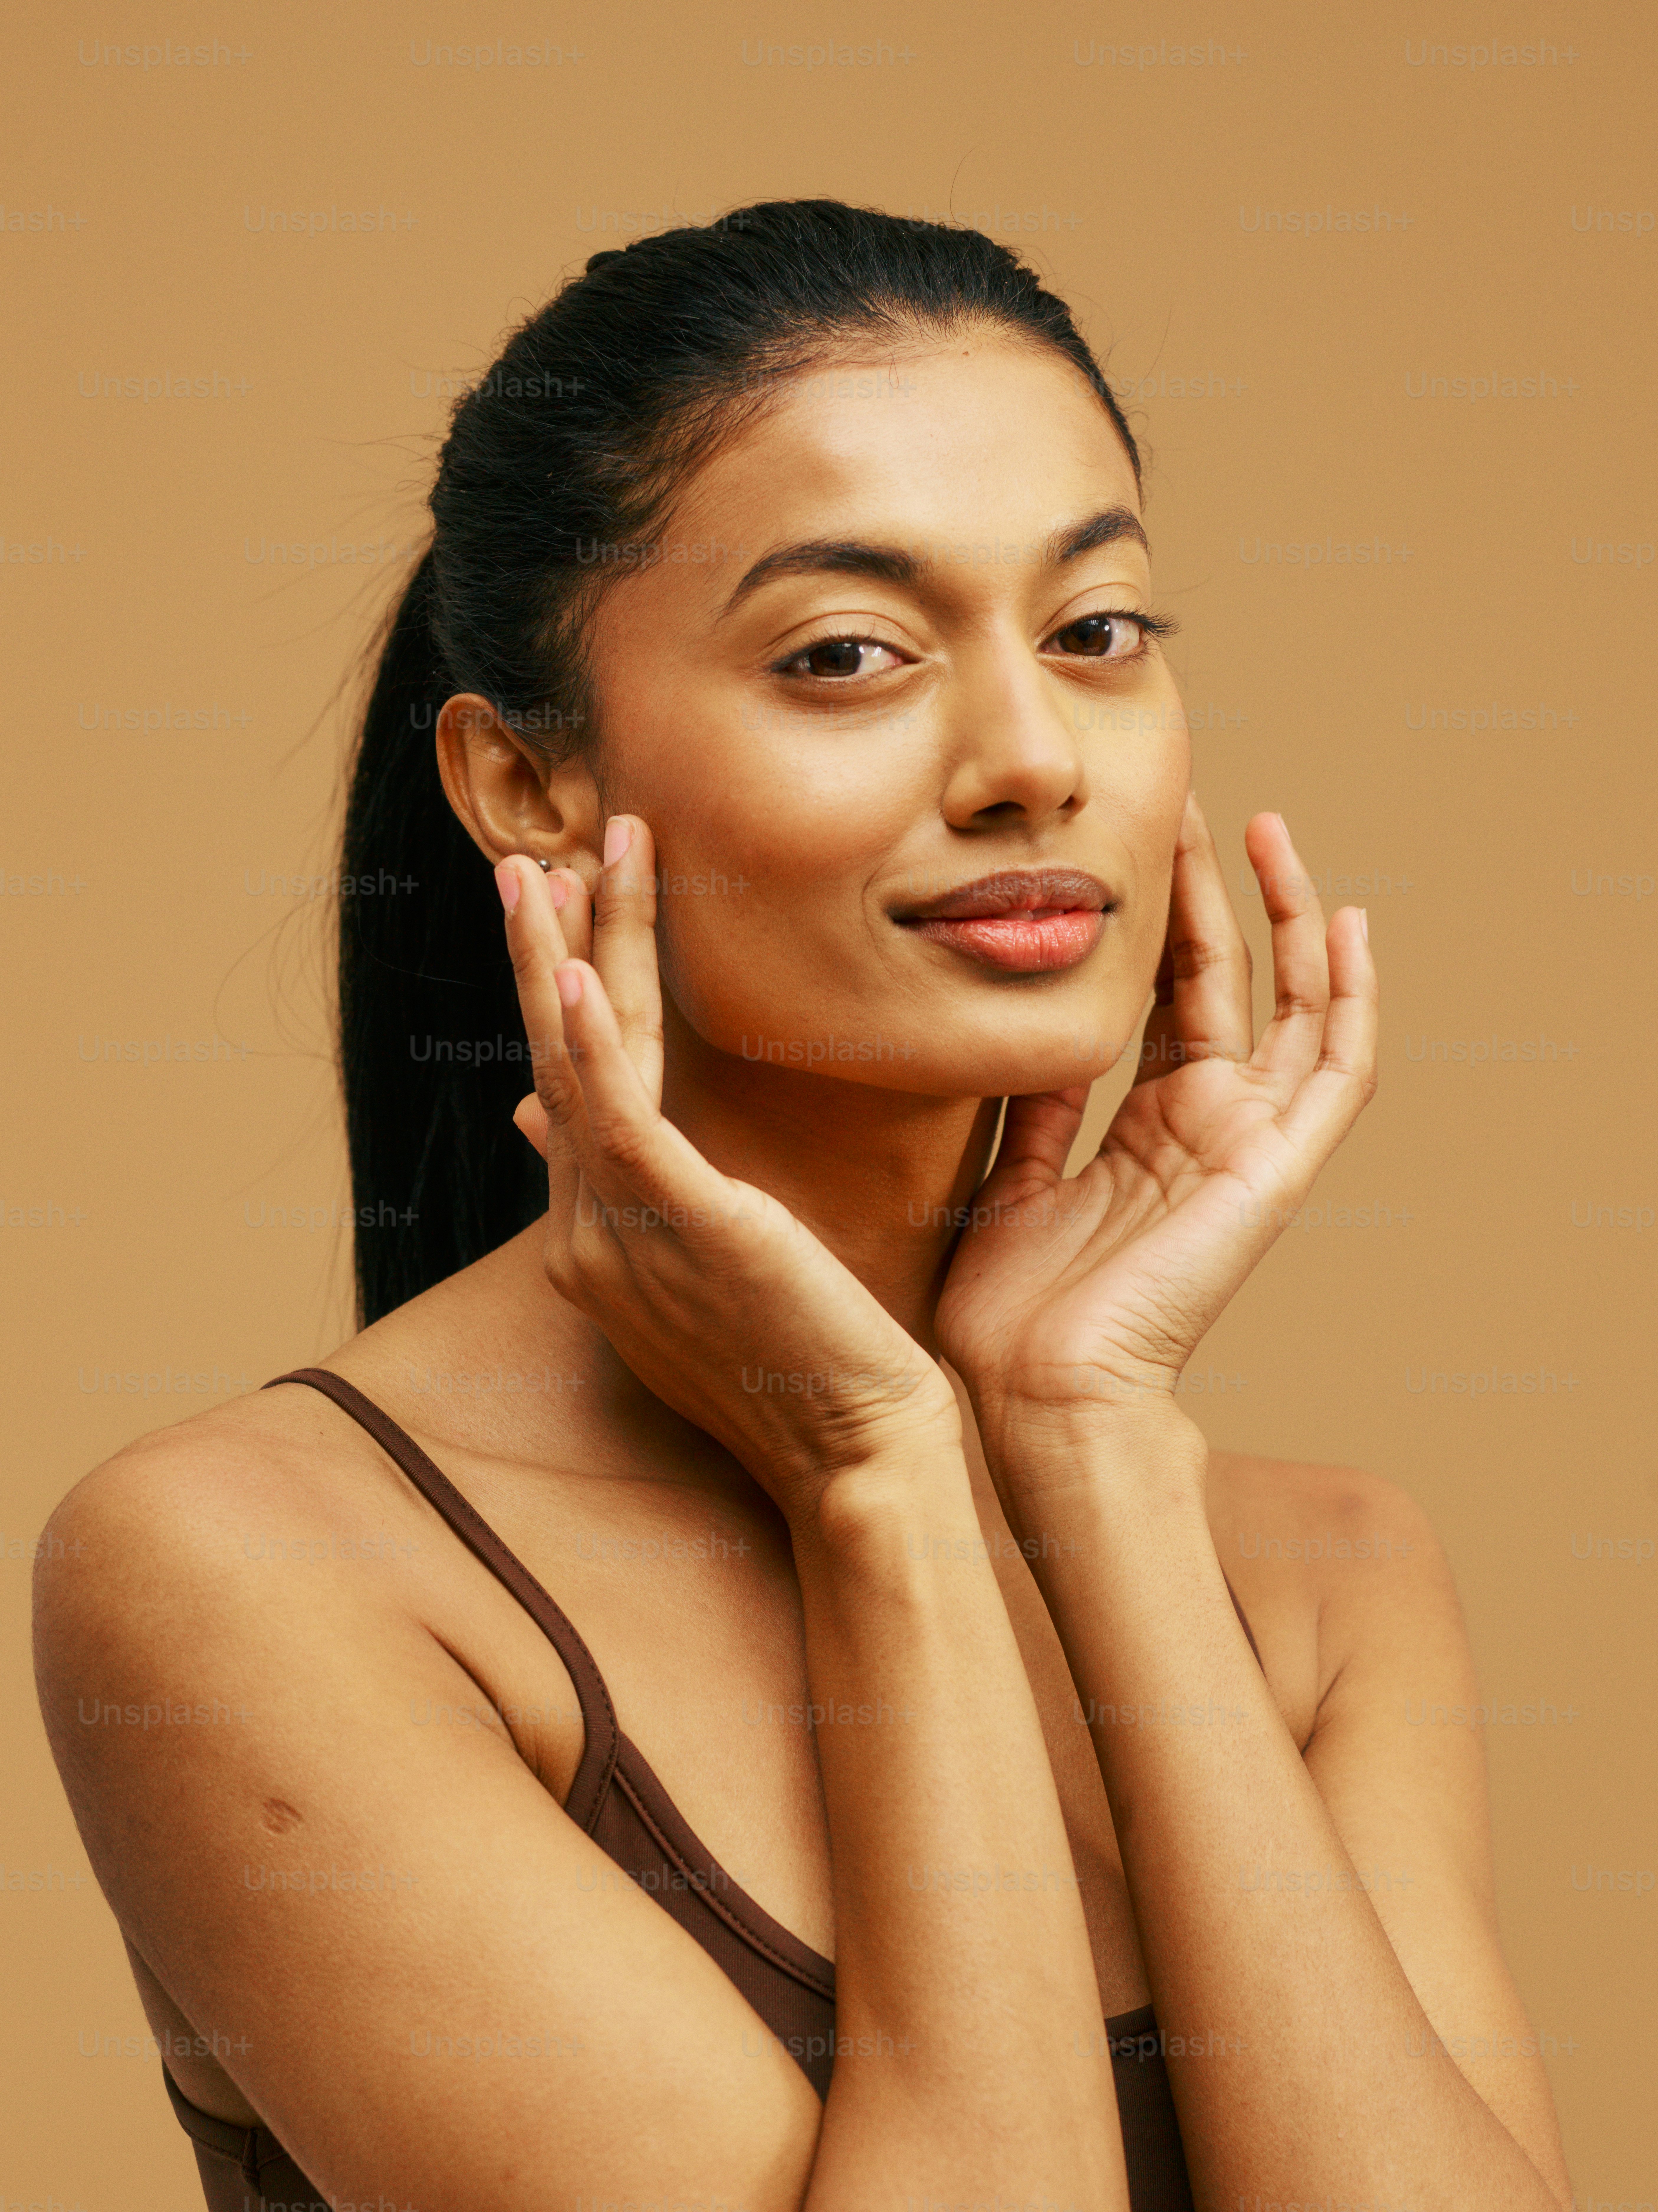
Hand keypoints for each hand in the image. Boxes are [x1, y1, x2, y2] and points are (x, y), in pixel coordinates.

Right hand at [498, 819, 959, 1523]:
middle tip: (528, 858)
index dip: (562, 997)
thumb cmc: (802, 1359)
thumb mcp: (701, 1265)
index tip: (562, 911)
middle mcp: (585, 1237)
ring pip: (577, 1070)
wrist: (853, 1449)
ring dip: (564, 960)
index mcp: (596, 1241)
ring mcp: (619, 1236)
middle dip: (545, 955)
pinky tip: (582, 977)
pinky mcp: (678, 1228)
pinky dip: (595, 1045)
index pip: (570, 1092)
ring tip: (552, 866)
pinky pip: (619, 1122)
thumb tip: (543, 1121)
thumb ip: (636, 1194)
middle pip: (557, 1066)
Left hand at [934, 797, 1377, 1461]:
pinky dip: (1354, 997)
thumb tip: (1044, 1022)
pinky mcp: (1278, 1168)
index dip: (1158, 923)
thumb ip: (1038, 1102)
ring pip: (1292, 1005)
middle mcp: (1206, 1126)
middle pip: (1225, 982)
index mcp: (1145, 1128)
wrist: (1037, 1387)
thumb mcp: (1015, 1175)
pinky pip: (1338, 1070)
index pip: (1165, 1000)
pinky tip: (1353, 923)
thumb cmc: (1014, 1306)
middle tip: (1190, 808)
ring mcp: (1249, 1144)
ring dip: (1289, 917)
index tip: (1135, 848)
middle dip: (1211, 893)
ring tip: (1268, 832)